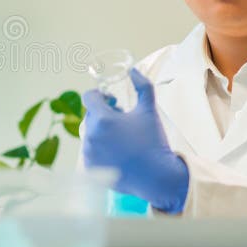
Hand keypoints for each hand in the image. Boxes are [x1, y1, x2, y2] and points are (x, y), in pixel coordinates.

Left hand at [81, 68, 188, 213]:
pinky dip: (100, 148)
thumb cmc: (153, 141)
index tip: (112, 100)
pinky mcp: (90, 167)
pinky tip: (117, 152)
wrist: (157, 176)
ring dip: (102, 131)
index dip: (100, 95)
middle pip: (91, 116)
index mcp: (102, 119)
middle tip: (122, 119)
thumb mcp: (149, 110)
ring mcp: (89, 153)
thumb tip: (134, 70)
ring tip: (121, 136)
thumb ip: (143, 86)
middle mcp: (91, 135)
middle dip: (104, 114)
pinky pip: (90, 151)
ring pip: (91, 134)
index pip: (89, 97)